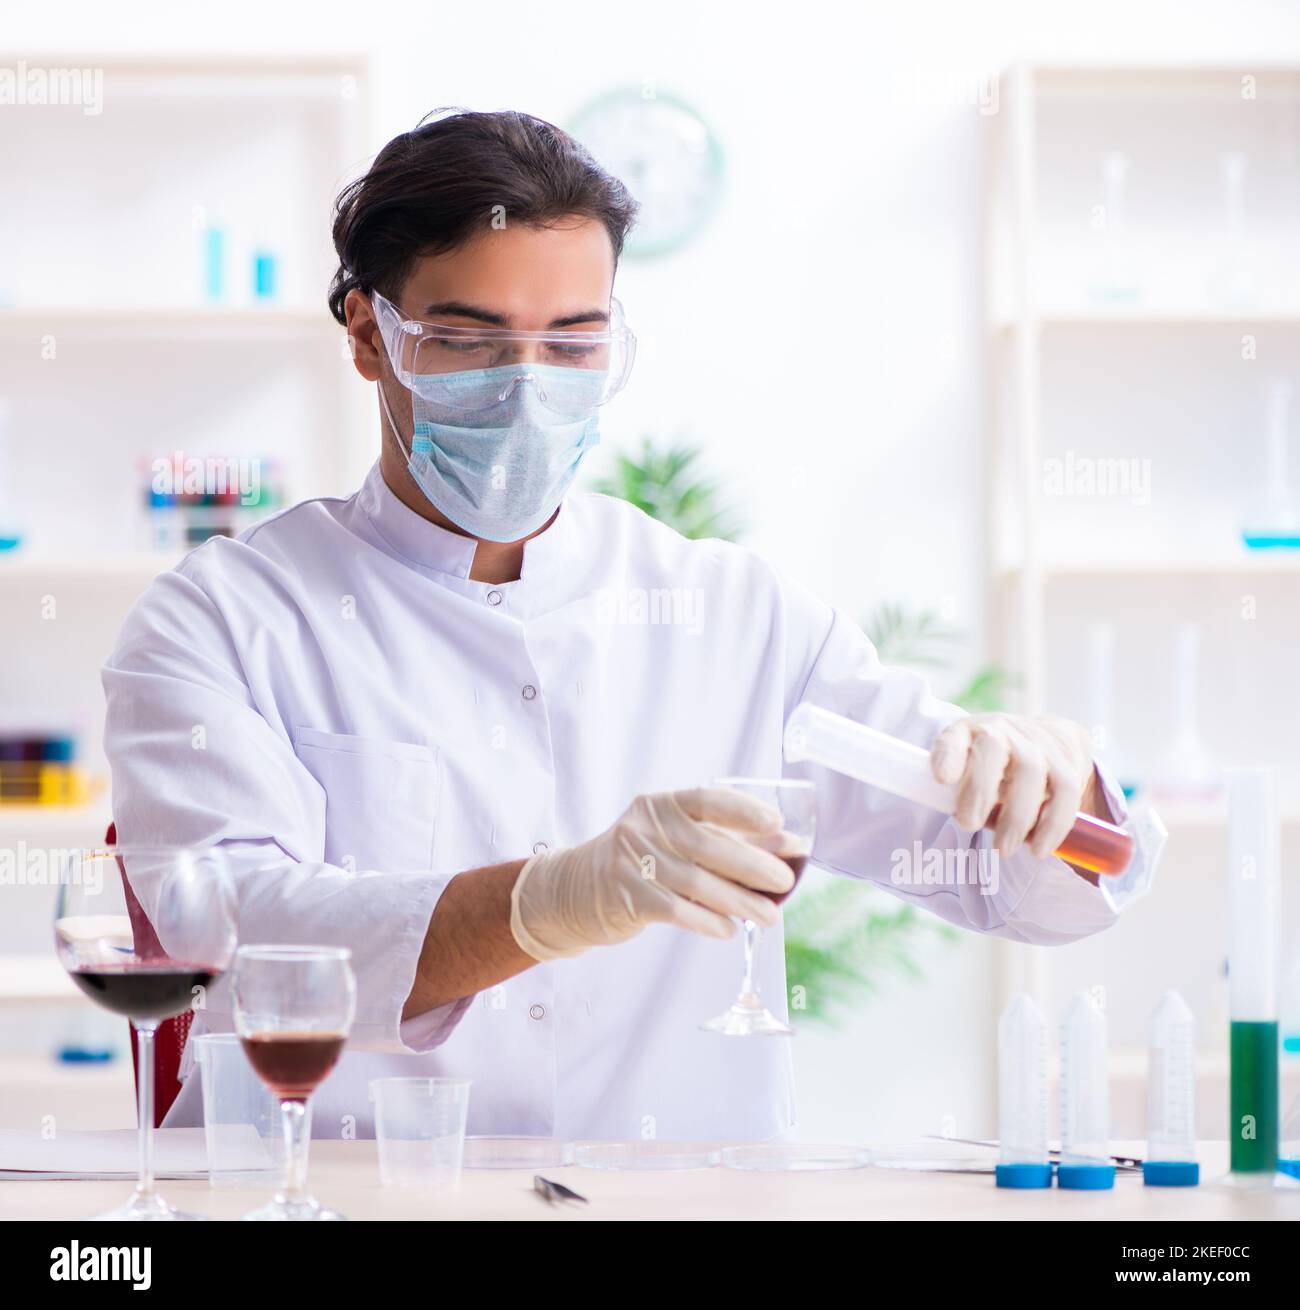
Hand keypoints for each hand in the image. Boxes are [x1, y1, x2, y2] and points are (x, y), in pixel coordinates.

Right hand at [509, 788, 795, 961]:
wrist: (578, 889)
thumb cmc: (643, 859)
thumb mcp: (677, 839)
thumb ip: (728, 839)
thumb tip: (789, 846)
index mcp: (661, 804)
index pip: (706, 799)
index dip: (743, 810)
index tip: (777, 823)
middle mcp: (644, 827)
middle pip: (706, 844)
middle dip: (752, 864)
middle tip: (785, 881)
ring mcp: (631, 862)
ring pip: (696, 882)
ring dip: (738, 901)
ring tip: (769, 915)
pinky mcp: (626, 897)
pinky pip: (676, 910)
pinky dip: (707, 921)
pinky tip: (729, 928)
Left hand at [930, 713, 1097, 859]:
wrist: (1049, 739)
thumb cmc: (994, 764)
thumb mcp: (968, 767)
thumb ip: (956, 790)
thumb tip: (950, 823)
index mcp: (967, 732)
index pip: (953, 737)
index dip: (947, 755)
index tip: (941, 778)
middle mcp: (1002, 731)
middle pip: (992, 750)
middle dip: (979, 789)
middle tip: (968, 825)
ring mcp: (1037, 743)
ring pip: (1031, 772)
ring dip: (1016, 816)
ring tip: (1004, 849)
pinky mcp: (1066, 762)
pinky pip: (1065, 791)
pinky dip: (1053, 825)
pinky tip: (1040, 849)